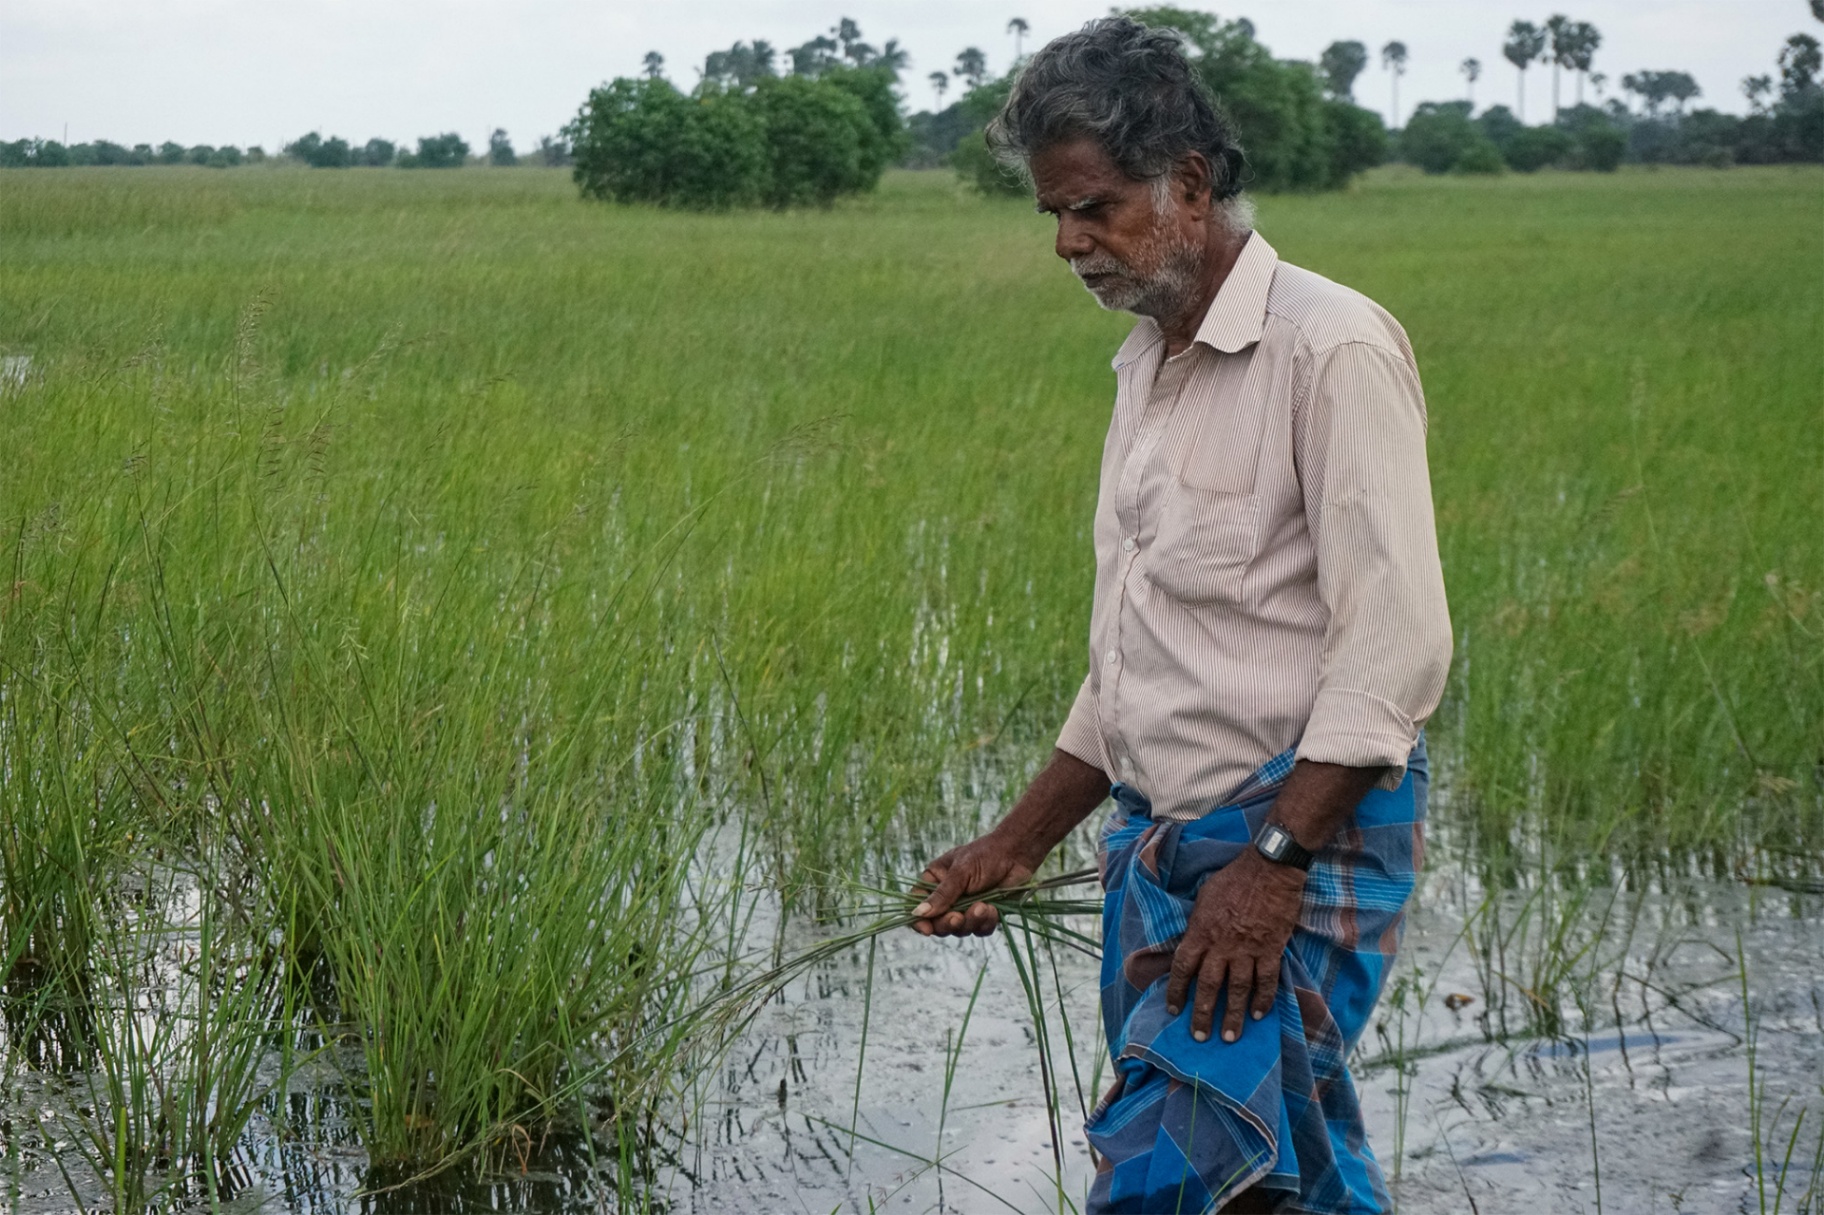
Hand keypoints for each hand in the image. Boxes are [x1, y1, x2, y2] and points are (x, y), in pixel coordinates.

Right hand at [909, 832, 1043, 937]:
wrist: (1017, 854)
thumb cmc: (986, 855)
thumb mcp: (961, 873)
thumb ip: (941, 895)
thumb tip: (917, 913)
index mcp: (935, 881)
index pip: (918, 904)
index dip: (919, 920)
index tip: (926, 929)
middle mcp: (947, 896)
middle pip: (937, 923)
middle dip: (948, 924)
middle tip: (958, 917)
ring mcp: (966, 907)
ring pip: (959, 929)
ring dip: (970, 922)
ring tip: (983, 907)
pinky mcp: (984, 915)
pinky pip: (979, 930)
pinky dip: (985, 923)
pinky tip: (993, 909)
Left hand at [1164, 849, 1305, 1042]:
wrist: (1268, 869)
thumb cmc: (1233, 879)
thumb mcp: (1204, 897)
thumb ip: (1198, 924)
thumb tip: (1192, 941)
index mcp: (1200, 932)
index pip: (1183, 968)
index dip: (1177, 991)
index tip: (1174, 1010)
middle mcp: (1221, 945)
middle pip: (1208, 986)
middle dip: (1202, 1014)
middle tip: (1200, 1037)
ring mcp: (1247, 949)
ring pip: (1237, 990)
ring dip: (1232, 1016)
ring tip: (1229, 1037)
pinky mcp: (1271, 949)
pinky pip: (1267, 980)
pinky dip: (1263, 999)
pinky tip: (1259, 1015)